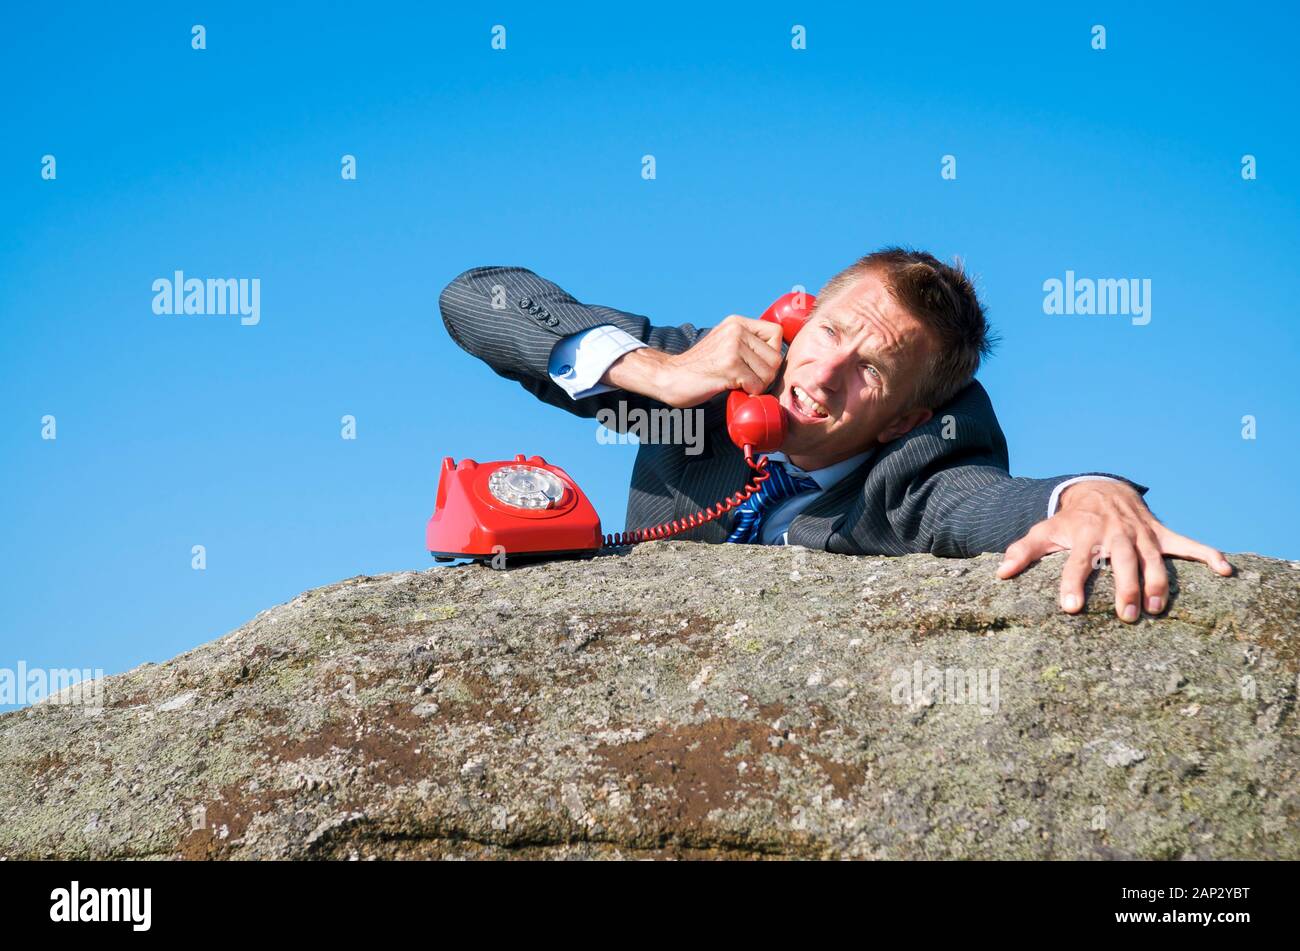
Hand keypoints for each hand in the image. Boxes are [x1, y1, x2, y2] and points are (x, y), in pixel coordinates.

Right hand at [603, 315, 783, 407]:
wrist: (669, 376)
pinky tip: (734, 389)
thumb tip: (776, 355)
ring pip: (768, 372)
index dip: (772, 352)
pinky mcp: (729, 366)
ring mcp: (732, 347)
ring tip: (740, 384)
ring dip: (758, 385)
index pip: (776, 333)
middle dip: (766, 374)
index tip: (757, 364)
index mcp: (736, 322)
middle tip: (749, 380)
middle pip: (775, 356)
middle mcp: (736, 330)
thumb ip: (746, 342)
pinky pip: (756, 384)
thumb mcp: (723, 343)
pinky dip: (749, 392)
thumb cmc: (699, 366)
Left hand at [996, 480, 1232, 621]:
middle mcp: (1115, 533)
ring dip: (1158, 583)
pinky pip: (1189, 543)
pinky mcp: (1161, 533)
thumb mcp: (1044, 530)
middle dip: (1126, 588)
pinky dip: (1208, 554)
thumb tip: (1000, 574)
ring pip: (1154, 559)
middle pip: (1123, 562)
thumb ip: (1023, 551)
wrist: (1100, 489)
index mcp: (1085, 534)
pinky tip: (1226, 571)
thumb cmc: (1069, 519)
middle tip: (1126, 618)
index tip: (1072, 609)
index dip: (1073, 584)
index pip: (1077, 562)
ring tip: (1157, 610)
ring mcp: (1141, 533)